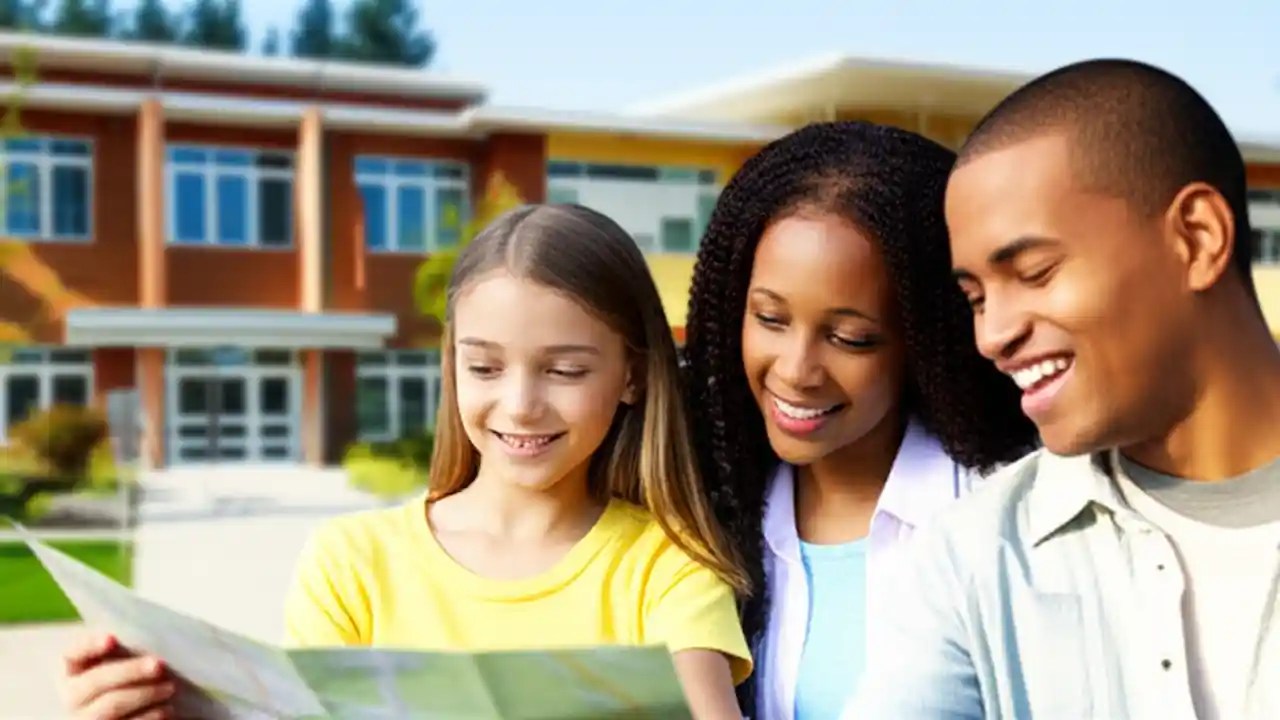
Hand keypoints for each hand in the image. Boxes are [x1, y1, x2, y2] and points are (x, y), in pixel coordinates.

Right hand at [62, 633, 176, 719]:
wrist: (130, 712)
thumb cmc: (129, 681)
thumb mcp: (122, 664)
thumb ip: (125, 652)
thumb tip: (148, 639)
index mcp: (73, 672)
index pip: (72, 654)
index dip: (89, 646)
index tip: (112, 638)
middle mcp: (73, 697)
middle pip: (95, 682)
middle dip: (130, 671)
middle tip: (159, 665)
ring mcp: (85, 718)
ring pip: (112, 706)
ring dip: (145, 694)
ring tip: (170, 688)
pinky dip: (148, 716)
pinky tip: (166, 710)